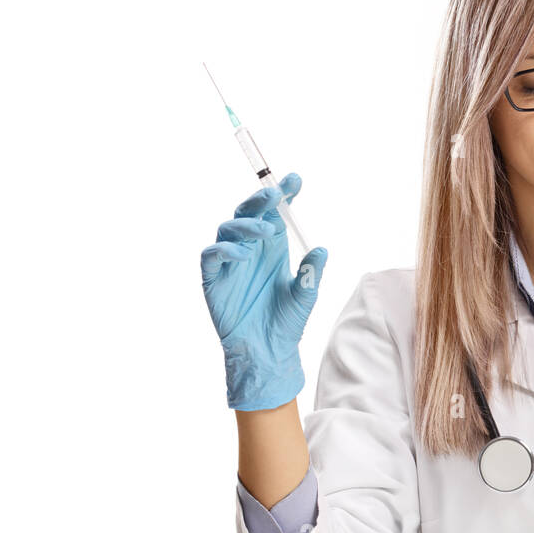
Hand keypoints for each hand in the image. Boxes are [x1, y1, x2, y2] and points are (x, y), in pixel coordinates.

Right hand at [200, 173, 327, 410]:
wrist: (268, 351)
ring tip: (265, 230)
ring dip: (245, 224)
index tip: (295, 180)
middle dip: (260, 200)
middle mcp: (250, 249)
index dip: (282, 194)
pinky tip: (243, 253)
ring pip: (228, 228)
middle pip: (248, 213)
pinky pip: (211, 256)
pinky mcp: (212, 279)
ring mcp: (230, 262)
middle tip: (274, 193)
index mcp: (273, 247)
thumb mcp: (305, 296)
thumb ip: (311, 272)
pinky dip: (225, 250)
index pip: (275, 213)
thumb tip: (322, 250)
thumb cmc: (286, 322)